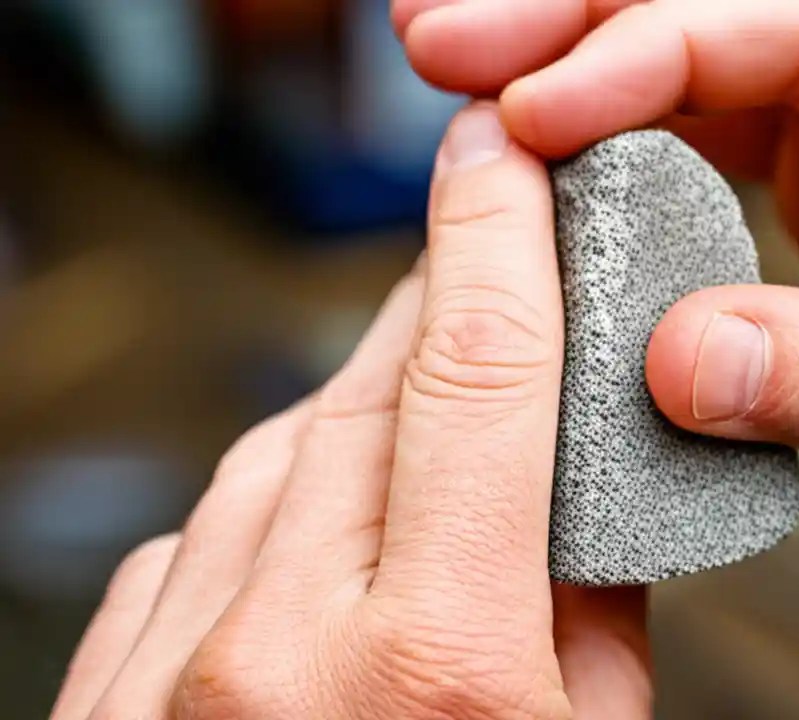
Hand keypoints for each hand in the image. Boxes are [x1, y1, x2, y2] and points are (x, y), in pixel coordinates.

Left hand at [52, 103, 649, 719]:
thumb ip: (587, 605)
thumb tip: (580, 476)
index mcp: (431, 668)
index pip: (475, 377)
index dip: (494, 242)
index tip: (498, 164)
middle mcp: (273, 661)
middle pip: (362, 404)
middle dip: (433, 324)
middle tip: (484, 284)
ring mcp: (167, 681)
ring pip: (266, 464)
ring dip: (352, 426)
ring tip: (422, 455)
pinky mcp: (106, 703)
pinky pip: (188, 547)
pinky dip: (264, 519)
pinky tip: (317, 551)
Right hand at [395, 0, 798, 591]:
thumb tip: (673, 360)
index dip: (651, 48)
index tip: (529, 112)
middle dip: (587, 7)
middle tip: (443, 41)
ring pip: (719, 34)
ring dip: (591, 47)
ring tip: (467, 75)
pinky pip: (726, 109)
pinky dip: (632, 117)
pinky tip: (557, 140)